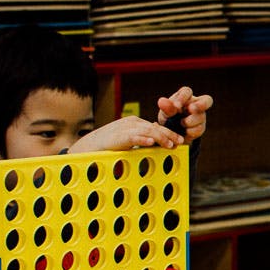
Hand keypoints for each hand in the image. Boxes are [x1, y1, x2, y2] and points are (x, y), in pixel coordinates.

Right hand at [69, 116, 184, 152]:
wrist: (89, 147)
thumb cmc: (110, 145)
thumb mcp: (129, 141)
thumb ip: (142, 140)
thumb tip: (156, 143)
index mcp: (135, 123)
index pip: (156, 127)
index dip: (169, 133)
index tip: (179, 141)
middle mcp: (132, 123)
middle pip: (155, 127)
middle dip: (169, 135)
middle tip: (180, 142)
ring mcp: (125, 128)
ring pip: (147, 131)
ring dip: (161, 138)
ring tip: (170, 145)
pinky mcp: (118, 136)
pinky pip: (133, 137)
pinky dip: (142, 139)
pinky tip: (151, 143)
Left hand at [157, 86, 213, 142]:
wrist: (171, 133)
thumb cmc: (168, 117)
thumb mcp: (165, 112)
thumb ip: (166, 107)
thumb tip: (161, 101)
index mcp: (186, 97)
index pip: (187, 92)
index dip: (183, 97)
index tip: (176, 106)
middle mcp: (196, 104)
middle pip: (207, 100)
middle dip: (201, 104)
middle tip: (191, 109)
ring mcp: (201, 116)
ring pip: (201, 117)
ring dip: (190, 121)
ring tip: (181, 123)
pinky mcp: (201, 127)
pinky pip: (199, 128)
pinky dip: (190, 131)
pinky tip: (185, 131)